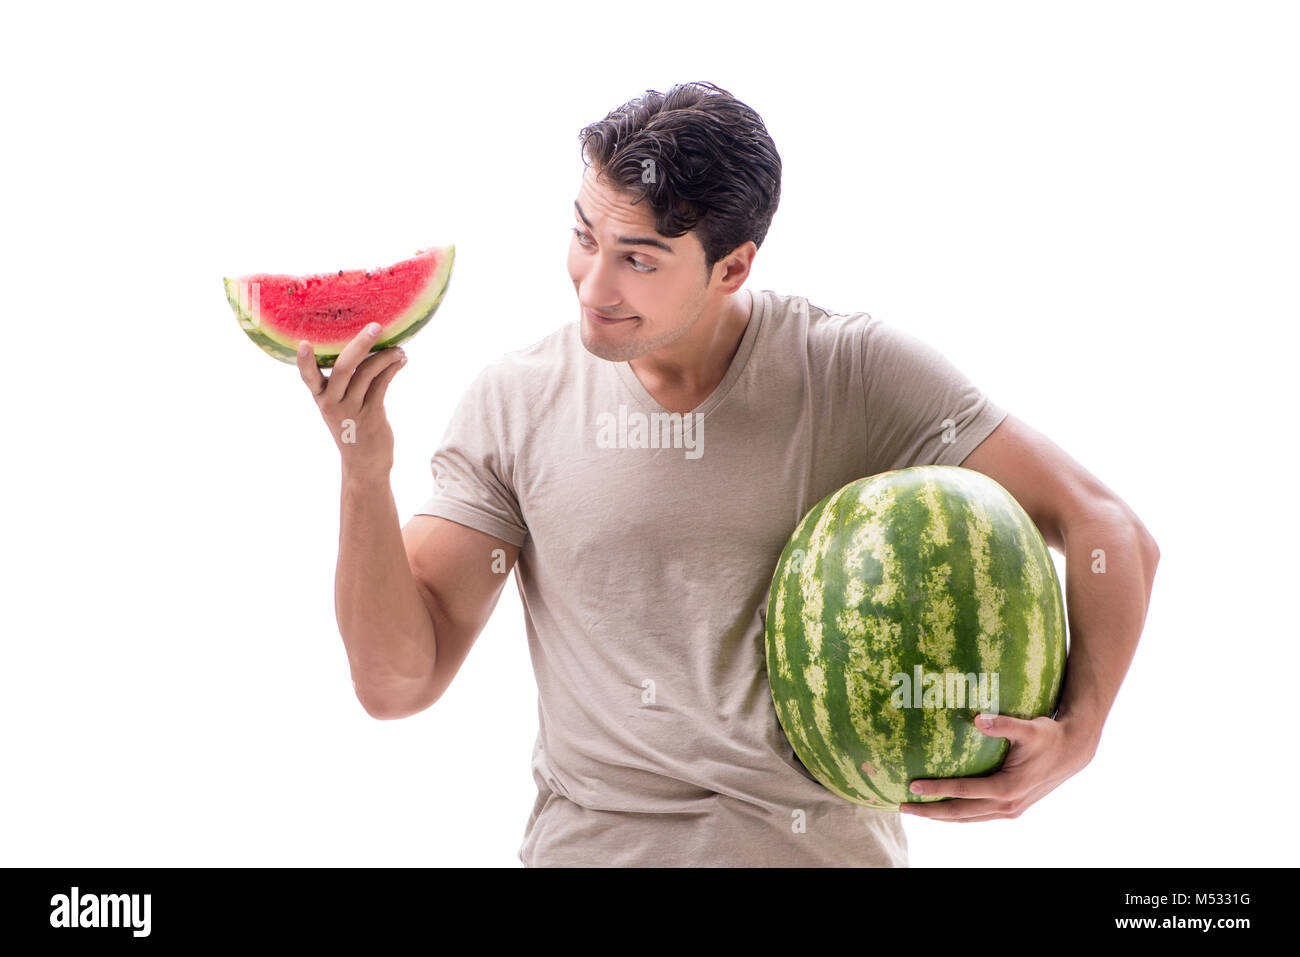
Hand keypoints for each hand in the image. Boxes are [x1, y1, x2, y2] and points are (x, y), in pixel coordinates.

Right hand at [297, 323, 406, 475]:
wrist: (365, 463)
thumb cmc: (352, 428)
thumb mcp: (339, 406)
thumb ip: (344, 382)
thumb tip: (364, 346)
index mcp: (320, 397)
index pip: (308, 377)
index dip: (304, 361)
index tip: (303, 344)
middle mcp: (333, 402)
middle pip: (345, 367)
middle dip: (361, 344)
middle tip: (375, 326)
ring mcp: (352, 409)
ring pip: (368, 373)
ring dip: (386, 356)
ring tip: (399, 349)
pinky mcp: (372, 415)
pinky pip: (382, 384)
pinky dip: (393, 368)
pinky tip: (401, 361)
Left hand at [898, 713, 1097, 821]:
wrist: (1073, 753)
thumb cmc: (1048, 736)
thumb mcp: (1029, 727)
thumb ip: (1004, 723)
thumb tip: (978, 719)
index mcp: (1008, 787)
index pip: (964, 791)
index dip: (937, 789)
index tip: (912, 785)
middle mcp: (1008, 805)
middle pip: (960, 813)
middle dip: (930, 812)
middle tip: (901, 806)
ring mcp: (1010, 810)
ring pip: (967, 819)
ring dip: (941, 816)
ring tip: (915, 811)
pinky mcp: (1011, 809)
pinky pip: (977, 816)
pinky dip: (958, 815)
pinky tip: (942, 808)